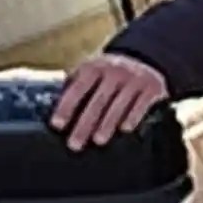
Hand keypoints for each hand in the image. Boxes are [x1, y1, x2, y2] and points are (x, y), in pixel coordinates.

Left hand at [49, 53, 168, 151]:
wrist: (145, 58)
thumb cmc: (109, 72)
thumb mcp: (92, 71)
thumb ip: (74, 85)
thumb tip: (50, 105)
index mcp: (94, 67)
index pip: (77, 88)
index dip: (66, 107)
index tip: (57, 125)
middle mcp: (113, 71)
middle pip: (97, 101)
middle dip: (85, 124)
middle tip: (74, 144)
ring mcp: (133, 79)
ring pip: (118, 104)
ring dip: (107, 123)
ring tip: (98, 140)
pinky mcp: (152, 87)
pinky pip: (141, 103)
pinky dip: (133, 116)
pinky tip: (125, 129)